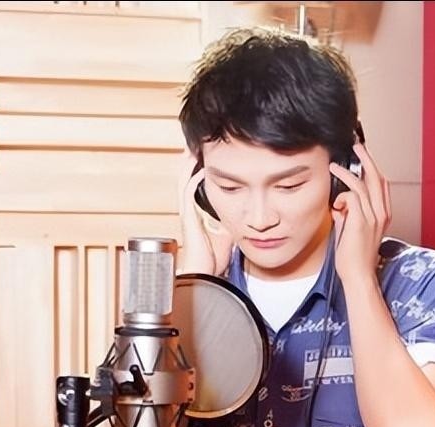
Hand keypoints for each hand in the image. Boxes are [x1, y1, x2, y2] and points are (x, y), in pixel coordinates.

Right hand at [177, 149, 232, 274]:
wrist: (205, 273)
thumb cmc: (216, 259)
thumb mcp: (229, 234)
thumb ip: (235, 222)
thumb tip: (250, 214)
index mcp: (198, 213)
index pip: (196, 185)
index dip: (201, 169)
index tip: (211, 156)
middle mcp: (190, 210)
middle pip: (187, 178)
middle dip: (193, 161)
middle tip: (200, 144)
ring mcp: (187, 213)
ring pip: (184, 181)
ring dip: (189, 164)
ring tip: (194, 148)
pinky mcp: (188, 218)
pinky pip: (187, 193)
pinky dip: (191, 178)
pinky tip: (199, 167)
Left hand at [330, 143, 391, 284]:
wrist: (358, 275)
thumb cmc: (353, 257)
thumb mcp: (351, 230)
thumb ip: (347, 215)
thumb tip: (338, 204)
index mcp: (382, 215)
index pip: (381, 185)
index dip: (373, 168)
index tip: (363, 157)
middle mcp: (381, 214)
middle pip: (378, 178)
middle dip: (367, 159)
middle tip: (357, 146)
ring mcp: (373, 218)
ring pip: (364, 185)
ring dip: (347, 172)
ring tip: (333, 166)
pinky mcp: (361, 222)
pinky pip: (353, 197)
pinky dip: (342, 194)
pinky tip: (334, 201)